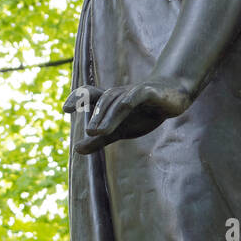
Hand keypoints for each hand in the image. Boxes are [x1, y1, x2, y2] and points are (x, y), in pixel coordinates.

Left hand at [68, 79, 193, 153]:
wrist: (174, 95)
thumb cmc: (145, 112)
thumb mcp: (120, 129)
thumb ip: (99, 140)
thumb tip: (76, 149)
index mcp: (110, 103)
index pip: (89, 94)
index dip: (77, 98)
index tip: (65, 109)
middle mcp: (119, 94)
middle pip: (104, 99)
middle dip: (96, 114)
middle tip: (90, 132)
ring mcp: (134, 92)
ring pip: (118, 100)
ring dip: (108, 114)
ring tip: (99, 131)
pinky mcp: (150, 91)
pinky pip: (137, 94)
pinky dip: (129, 99)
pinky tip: (125, 106)